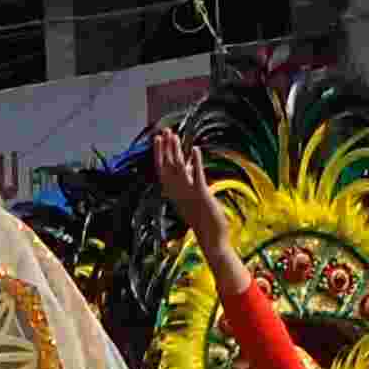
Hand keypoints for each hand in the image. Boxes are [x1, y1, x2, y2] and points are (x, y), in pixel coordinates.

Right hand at [150, 126, 217, 244]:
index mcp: (173, 193)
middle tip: (165, 131)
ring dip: (176, 151)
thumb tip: (189, 163)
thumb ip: (188, 180)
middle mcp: (177, 192)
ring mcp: (188, 193)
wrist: (210, 237)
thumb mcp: (191, 196)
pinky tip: (195, 149)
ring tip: (175, 136)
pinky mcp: (201, 194)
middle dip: (166, 147)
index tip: (158, 139)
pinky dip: (196, 161)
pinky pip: (197, 175)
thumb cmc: (202, 218)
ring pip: (179, 168)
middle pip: (168, 165)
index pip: (162, 169)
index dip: (159, 153)